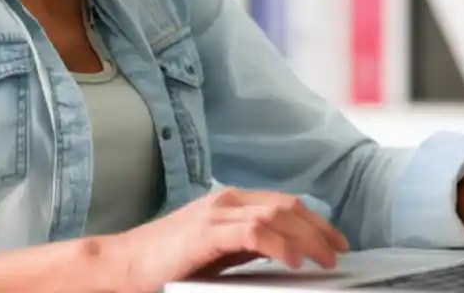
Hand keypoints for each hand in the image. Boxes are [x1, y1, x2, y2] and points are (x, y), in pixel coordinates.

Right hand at [106, 187, 349, 292]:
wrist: (124, 264)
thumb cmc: (167, 261)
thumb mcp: (217, 250)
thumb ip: (247, 244)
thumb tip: (286, 252)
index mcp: (230, 202)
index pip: (284, 203)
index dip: (315, 220)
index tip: (335, 240)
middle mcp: (226, 200)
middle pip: (287, 206)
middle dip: (319, 228)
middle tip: (340, 250)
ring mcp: (216, 213)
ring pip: (276, 215)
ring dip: (307, 237)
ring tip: (325, 258)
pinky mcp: (206, 232)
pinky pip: (254, 232)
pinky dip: (279, 245)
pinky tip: (293, 260)